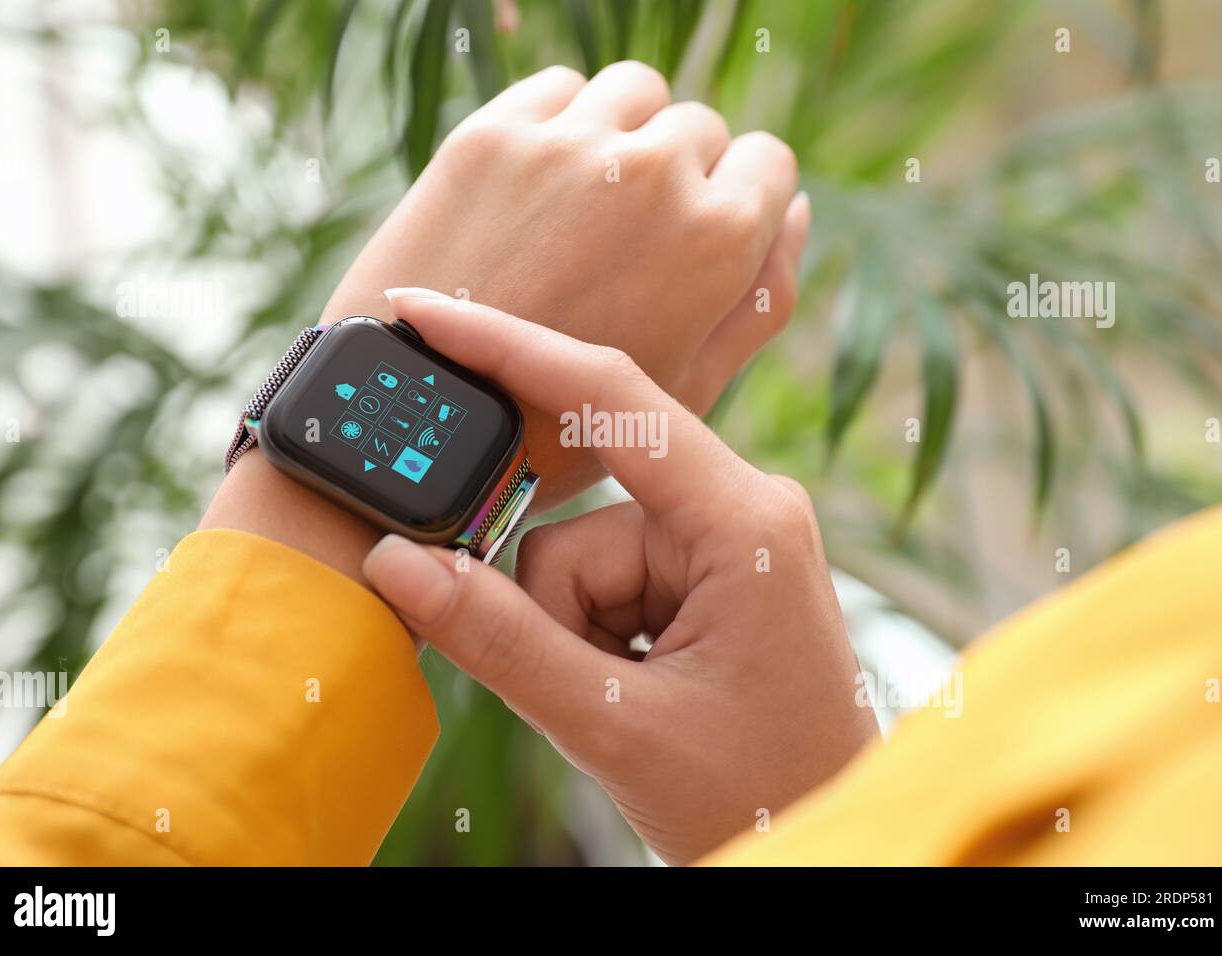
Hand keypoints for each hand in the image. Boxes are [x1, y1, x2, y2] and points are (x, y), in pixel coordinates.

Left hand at [324, 61, 806, 506]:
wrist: (426, 419)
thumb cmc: (564, 423)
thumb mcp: (689, 386)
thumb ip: (762, 298)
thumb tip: (795, 214)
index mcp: (718, 238)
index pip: (769, 161)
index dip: (737, 199)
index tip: (695, 231)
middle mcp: (656, 172)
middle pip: (698, 127)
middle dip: (676, 174)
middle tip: (624, 242)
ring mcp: (571, 145)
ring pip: (634, 93)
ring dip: (623, 135)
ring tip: (583, 208)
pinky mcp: (493, 134)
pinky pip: (558, 88)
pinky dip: (558, 124)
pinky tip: (535, 190)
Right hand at [363, 293, 876, 864]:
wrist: (825, 839)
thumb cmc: (757, 791)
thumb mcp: (613, 722)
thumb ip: (499, 641)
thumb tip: (397, 565)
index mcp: (743, 517)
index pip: (611, 394)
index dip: (509, 347)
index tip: (425, 313)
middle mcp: (738, 509)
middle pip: (580, 510)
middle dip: (553, 599)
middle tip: (585, 675)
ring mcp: (721, 543)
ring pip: (579, 555)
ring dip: (573, 635)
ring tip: (629, 704)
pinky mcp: (704, 577)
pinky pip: (603, 580)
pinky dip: (590, 638)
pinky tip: (634, 690)